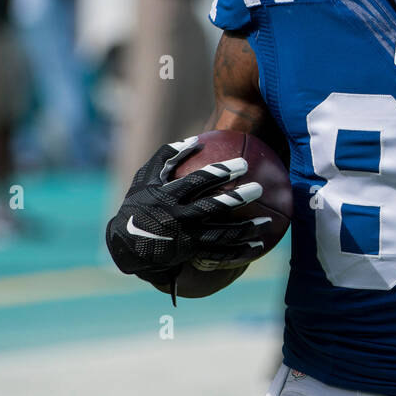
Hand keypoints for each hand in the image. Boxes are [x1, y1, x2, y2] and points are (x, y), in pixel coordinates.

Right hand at [105, 137, 266, 289]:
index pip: (197, 182)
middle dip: (236, 199)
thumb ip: (166, 157)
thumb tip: (195, 140)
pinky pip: (219, 255)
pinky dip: (240, 252)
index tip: (243, 165)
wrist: (127, 245)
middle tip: (259, 189)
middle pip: (212, 208)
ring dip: (245, 229)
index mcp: (167, 197)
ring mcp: (185, 238)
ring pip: (220, 235)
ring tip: (268, 222)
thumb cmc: (140, 204)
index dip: (220, 173)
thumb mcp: (144, 178)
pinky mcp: (191, 255)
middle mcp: (178, 218)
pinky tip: (259, 246)